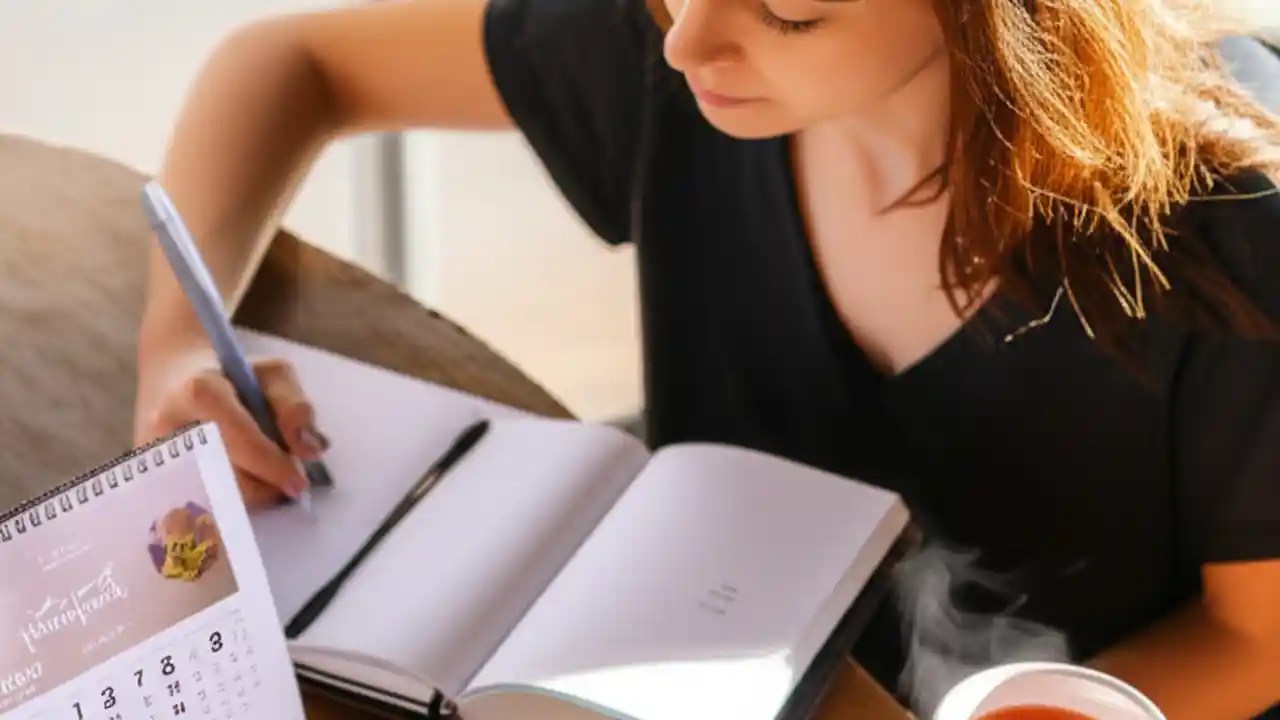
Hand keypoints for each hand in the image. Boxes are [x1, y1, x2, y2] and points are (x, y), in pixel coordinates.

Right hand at [135, 345, 328, 508]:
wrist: (171, 374)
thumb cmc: (229, 375)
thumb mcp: (271, 374)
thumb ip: (294, 407)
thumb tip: (310, 451)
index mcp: (199, 391)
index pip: (241, 437)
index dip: (273, 464)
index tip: (299, 482)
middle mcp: (167, 426)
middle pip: (224, 475)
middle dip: (262, 484)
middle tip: (284, 479)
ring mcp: (151, 457)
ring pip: (208, 497)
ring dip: (246, 496)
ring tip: (261, 476)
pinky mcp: (147, 480)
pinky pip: (191, 506)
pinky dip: (224, 503)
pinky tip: (239, 485)